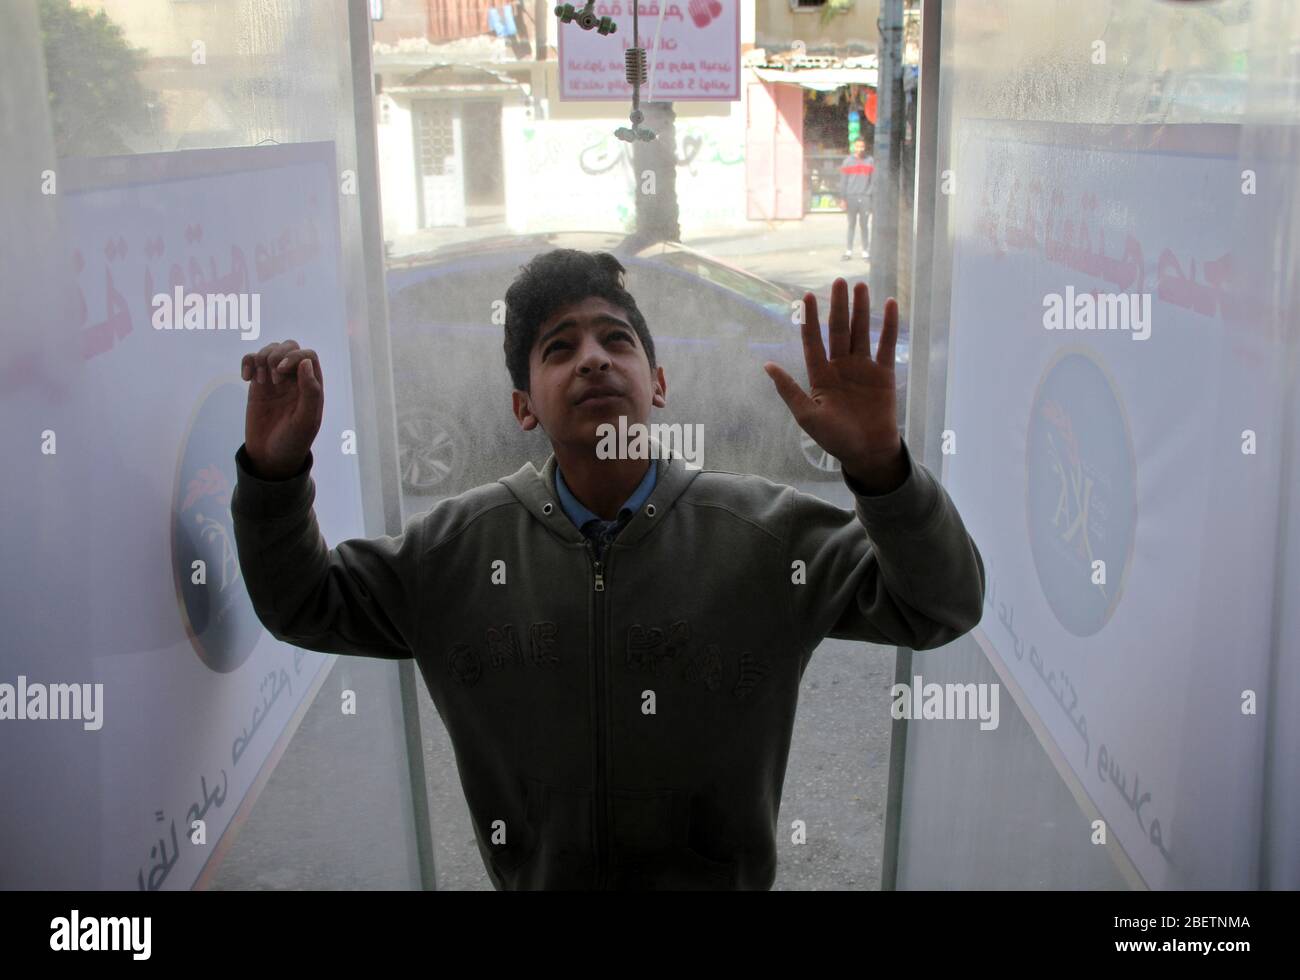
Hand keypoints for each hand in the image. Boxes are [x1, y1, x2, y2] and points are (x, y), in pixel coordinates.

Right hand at [240, 340, 323, 479]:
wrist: (269, 457)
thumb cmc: (292, 441)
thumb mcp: (305, 421)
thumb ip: (310, 392)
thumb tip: (305, 362)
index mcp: (312, 386)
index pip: (308, 356)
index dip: (294, 357)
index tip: (281, 372)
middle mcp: (295, 380)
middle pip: (290, 347)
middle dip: (278, 355)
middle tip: (273, 379)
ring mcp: (275, 381)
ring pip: (271, 350)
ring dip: (262, 358)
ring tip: (260, 382)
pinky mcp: (258, 385)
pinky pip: (252, 360)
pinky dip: (247, 362)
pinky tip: (245, 378)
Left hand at [764, 279, 904, 492]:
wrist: (866, 452)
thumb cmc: (834, 438)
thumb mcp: (807, 416)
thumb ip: (789, 390)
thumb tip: (767, 365)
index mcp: (821, 375)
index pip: (813, 341)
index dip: (810, 319)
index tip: (806, 296)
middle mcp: (841, 367)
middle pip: (838, 330)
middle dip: (837, 306)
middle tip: (837, 281)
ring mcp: (863, 368)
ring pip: (861, 332)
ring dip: (860, 309)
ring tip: (860, 286)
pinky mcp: (883, 374)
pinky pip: (886, 345)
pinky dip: (889, 326)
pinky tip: (889, 305)